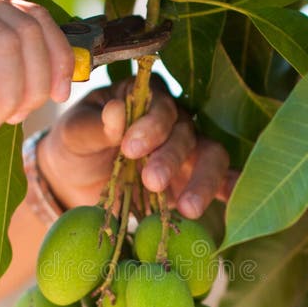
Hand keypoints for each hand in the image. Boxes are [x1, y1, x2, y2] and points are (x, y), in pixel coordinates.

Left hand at [37, 75, 236, 217]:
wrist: (74, 179)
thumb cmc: (75, 147)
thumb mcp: (74, 135)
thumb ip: (94, 126)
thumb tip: (116, 112)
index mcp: (143, 97)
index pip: (159, 106)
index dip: (150, 126)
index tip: (129, 148)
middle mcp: (172, 119)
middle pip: (186, 133)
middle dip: (171, 158)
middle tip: (152, 182)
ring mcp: (187, 149)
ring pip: (210, 156)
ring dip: (203, 181)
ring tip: (187, 210)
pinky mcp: (192, 179)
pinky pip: (220, 180)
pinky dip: (230, 188)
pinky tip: (234, 200)